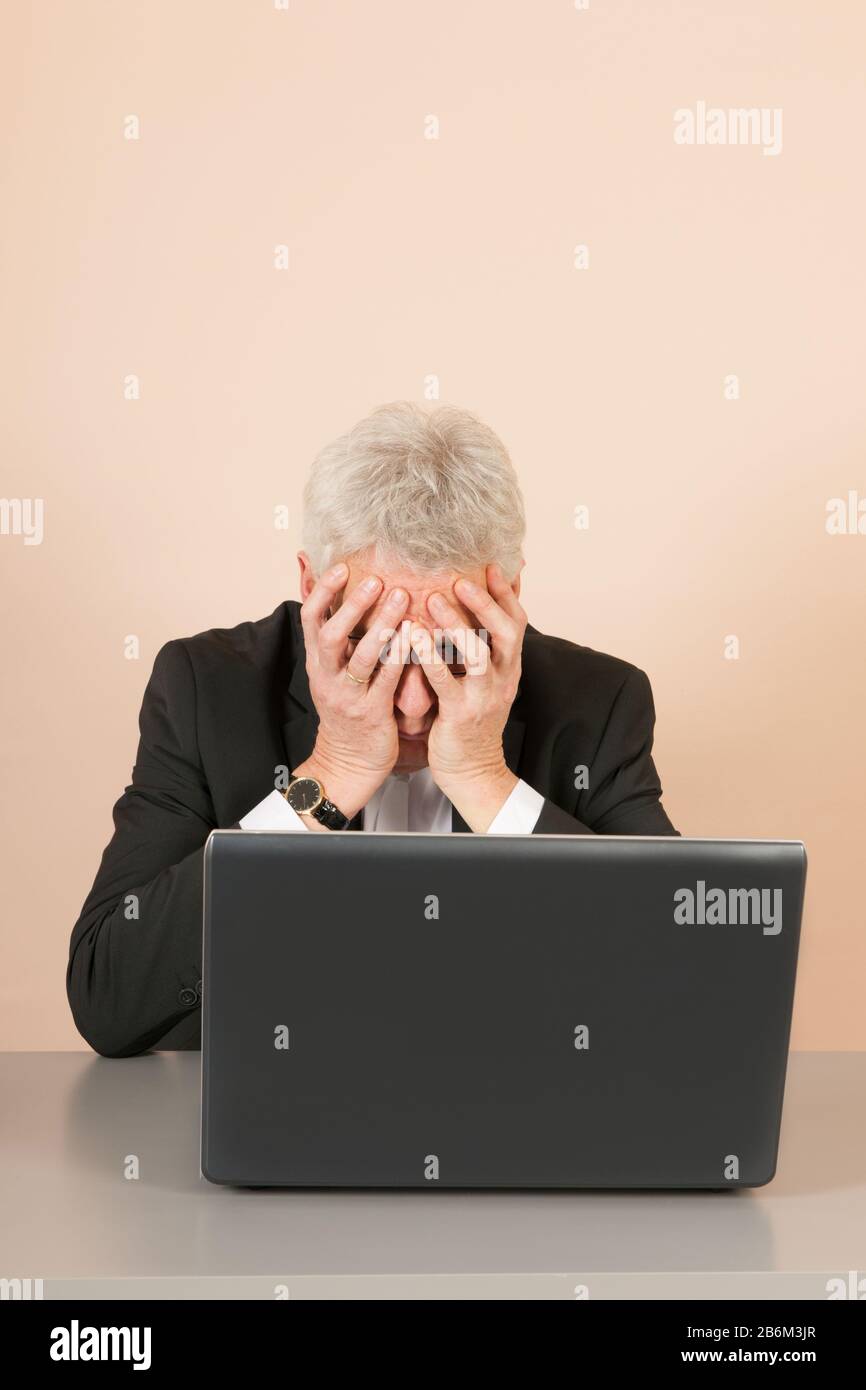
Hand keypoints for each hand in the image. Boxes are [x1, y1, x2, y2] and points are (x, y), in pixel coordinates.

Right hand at [295, 563, 411, 819]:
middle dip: (353, 605)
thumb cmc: (347, 707)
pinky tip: (416, 638)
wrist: (347, 760)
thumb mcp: (331, 669)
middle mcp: (327, 676)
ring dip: (382, 626)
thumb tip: (320, 585)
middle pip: (330, 635)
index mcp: (317, 661)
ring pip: (362, 658)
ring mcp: (348, 696)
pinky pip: (386, 682)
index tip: (342, 566)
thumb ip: (333, 631)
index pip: (310, 618)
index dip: (323, 591)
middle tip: (377, 579)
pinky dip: (400, 658)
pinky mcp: (371, 714)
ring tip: (403, 599)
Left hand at [409, 563, 526, 830]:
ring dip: (456, 624)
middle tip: (460, 578)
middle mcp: (503, 678)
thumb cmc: (471, 720)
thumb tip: (475, 613)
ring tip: (432, 599)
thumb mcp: (486, 682)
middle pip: (506, 632)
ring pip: (478, 654)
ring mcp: (484, 697)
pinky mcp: (460, 714)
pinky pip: (446, 681)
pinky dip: (430, 657)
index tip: (491, 564)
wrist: (472, 770)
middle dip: (485, 603)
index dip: (506, 593)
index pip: (517, 622)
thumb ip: (482, 648)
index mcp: (509, 668)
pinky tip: (413, 637)